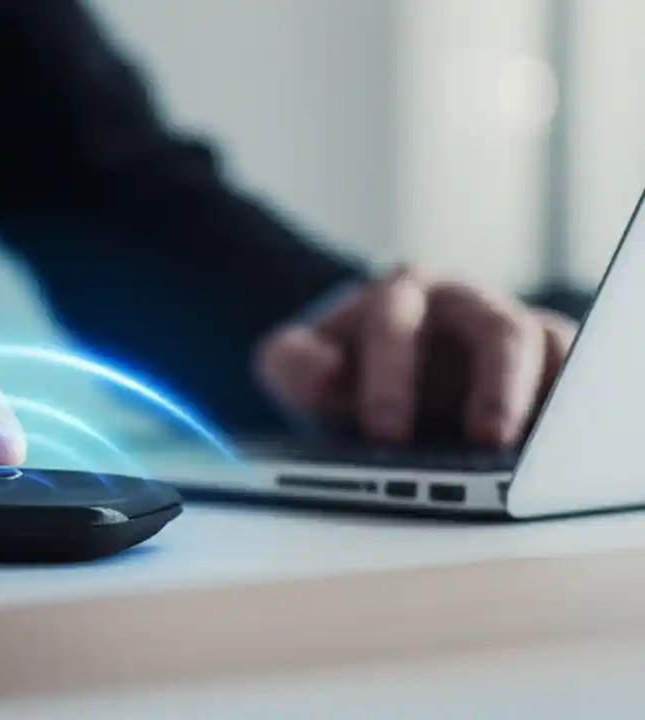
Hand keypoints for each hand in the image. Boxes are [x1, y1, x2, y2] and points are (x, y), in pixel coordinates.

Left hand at [254, 267, 576, 447]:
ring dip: (543, 399)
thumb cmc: (341, 365)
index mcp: (398, 295)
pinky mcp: (545, 362)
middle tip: (487, 441)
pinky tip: (555, 448)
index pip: (397, 323)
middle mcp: (463, 304)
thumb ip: (291, 363)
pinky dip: (569, 405)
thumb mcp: (294, 363)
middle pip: (496, 331)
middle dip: (495, 387)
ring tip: (533, 453)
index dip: (391, 378)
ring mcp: (511, 330)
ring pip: (547, 349)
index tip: (385, 432)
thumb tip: (321, 375)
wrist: (375, 366)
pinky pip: (573, 373)